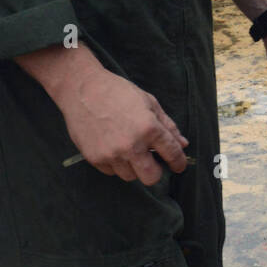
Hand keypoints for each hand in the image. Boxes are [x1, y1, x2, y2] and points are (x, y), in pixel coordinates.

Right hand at [56, 66, 188, 185]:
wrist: (83, 89)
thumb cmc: (119, 92)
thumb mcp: (150, 103)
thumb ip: (168, 126)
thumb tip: (183, 144)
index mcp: (149, 129)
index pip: (172, 154)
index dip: (179, 163)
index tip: (179, 166)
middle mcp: (131, 145)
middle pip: (151, 177)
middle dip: (156, 171)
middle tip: (154, 161)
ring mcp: (111, 154)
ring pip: (130, 176)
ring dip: (134, 167)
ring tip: (129, 149)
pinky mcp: (94, 158)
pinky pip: (111, 172)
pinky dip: (116, 164)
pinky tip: (114, 148)